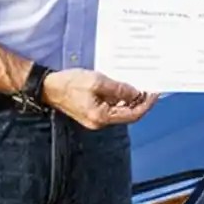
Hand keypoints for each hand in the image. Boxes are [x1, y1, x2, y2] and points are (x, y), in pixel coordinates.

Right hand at [42, 69, 158, 129]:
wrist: (48, 87)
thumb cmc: (70, 83)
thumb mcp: (97, 81)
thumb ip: (118, 89)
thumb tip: (136, 93)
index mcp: (102, 117)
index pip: (132, 115)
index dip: (146, 104)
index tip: (154, 93)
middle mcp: (100, 122)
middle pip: (128, 115)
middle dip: (141, 102)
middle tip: (150, 88)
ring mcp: (96, 119)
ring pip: (120, 112)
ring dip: (131, 100)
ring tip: (139, 86)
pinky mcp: (92, 113)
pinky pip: (112, 108)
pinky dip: (121, 99)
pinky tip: (124, 88)